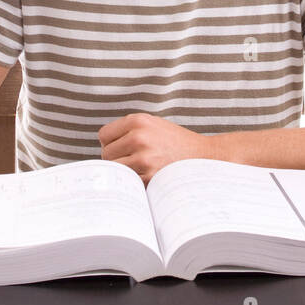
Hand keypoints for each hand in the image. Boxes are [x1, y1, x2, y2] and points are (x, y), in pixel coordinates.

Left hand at [97, 113, 214, 182]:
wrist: (203, 157)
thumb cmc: (175, 142)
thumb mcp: (153, 124)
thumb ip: (128, 129)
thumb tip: (102, 145)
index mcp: (138, 121)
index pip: (104, 135)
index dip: (111, 143)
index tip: (121, 148)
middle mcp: (139, 137)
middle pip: (106, 154)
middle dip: (116, 159)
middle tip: (133, 160)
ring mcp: (144, 158)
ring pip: (115, 169)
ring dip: (124, 172)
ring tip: (140, 169)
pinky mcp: (149, 177)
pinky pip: (128, 182)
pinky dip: (134, 183)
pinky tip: (146, 177)